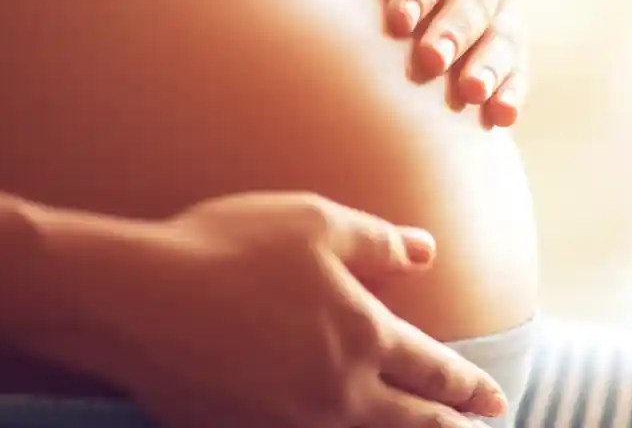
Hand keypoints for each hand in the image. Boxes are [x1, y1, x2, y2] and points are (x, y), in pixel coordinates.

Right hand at [41, 193, 505, 427]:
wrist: (135, 299)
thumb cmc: (229, 248)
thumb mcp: (316, 224)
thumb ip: (380, 243)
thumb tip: (428, 252)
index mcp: (363, 337)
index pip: (434, 370)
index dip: (469, 386)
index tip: (496, 398)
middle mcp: (338, 394)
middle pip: (412, 424)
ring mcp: (292, 425)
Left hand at [331, 0, 526, 126]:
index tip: (399, 22)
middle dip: (455, 29)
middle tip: (430, 60)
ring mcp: (502, 10)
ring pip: (503, 35)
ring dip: (490, 63)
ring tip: (472, 92)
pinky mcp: (511, 50)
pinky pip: (519, 71)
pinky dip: (512, 92)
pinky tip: (500, 117)